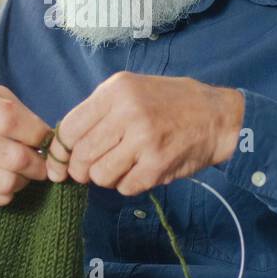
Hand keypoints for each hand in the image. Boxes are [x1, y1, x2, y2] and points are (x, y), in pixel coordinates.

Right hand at [0, 81, 51, 205]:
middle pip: (15, 157)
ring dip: (24, 180)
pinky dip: (8, 192)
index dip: (38, 135)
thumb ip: (13, 109)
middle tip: (42, 163)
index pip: (13, 121)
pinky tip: (4, 179)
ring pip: (7, 182)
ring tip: (23, 172)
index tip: (46, 140)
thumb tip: (46, 136)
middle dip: (38, 164)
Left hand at [45, 71, 243, 195]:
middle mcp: (127, 112)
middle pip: (82, 156)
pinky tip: (141, 171)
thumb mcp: (130, 90)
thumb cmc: (168, 103)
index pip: (69, 129)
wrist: (216, 115)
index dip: (60, 152)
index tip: (62, 164)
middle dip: (81, 171)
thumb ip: (98, 111)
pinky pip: (125, 187)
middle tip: (90, 172)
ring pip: (101, 175)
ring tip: (122, 167)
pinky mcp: (158, 164)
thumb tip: (64, 145)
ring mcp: (144, 139)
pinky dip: (128, 185)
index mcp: (115, 91)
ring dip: (107, 178)